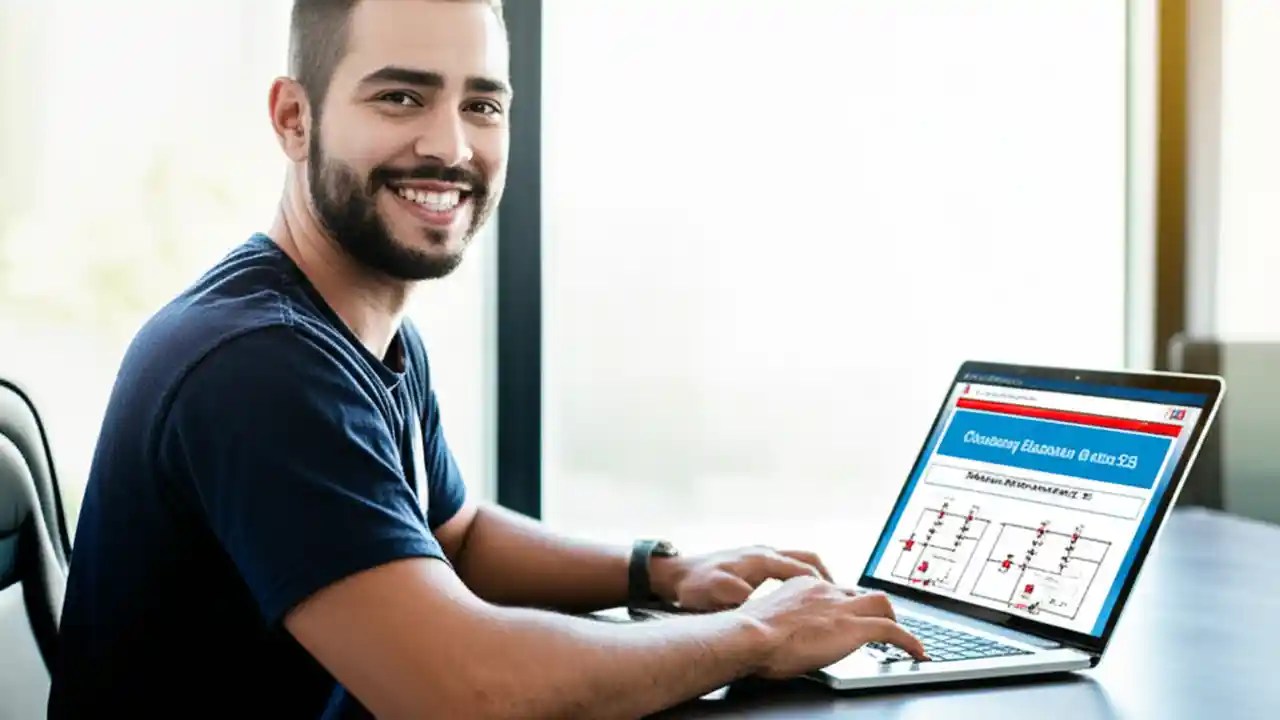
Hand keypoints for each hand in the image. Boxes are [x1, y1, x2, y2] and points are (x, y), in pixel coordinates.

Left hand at [651, 545, 834, 611]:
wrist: (672, 575)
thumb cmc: (693, 585)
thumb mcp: (716, 593)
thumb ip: (739, 598)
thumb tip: (760, 604)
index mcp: (762, 559)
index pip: (803, 571)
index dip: (823, 587)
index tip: (838, 602)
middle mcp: (764, 553)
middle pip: (807, 559)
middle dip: (827, 577)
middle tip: (841, 598)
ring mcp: (758, 556)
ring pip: (797, 561)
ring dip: (814, 577)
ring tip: (827, 597)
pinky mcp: (751, 563)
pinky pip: (785, 566)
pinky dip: (799, 579)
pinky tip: (798, 597)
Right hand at [737, 576, 927, 677]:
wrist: (751, 635)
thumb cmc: (749, 634)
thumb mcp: (766, 618)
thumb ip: (779, 619)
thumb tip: (776, 633)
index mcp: (804, 586)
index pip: (836, 590)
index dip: (846, 604)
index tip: (846, 614)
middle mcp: (826, 591)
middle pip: (861, 592)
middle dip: (872, 608)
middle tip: (877, 623)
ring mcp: (842, 607)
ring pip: (882, 603)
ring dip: (892, 619)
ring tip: (899, 637)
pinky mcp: (855, 627)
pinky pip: (892, 630)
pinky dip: (909, 641)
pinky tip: (917, 652)